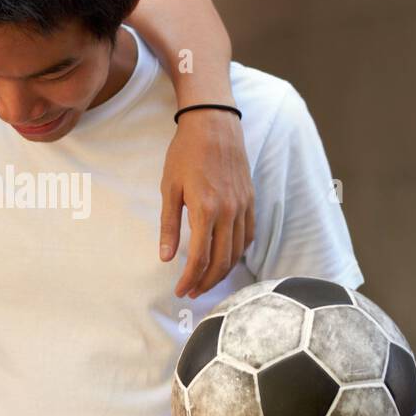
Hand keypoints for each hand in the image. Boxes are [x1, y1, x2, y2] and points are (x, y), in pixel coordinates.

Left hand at [160, 108, 255, 297]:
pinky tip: (226, 258)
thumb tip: (165, 258)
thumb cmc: (185, 153)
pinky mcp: (251, 201)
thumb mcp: (169, 188)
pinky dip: (238, 253)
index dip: (189, 279)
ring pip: (237, 252)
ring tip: (206, 281)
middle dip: (206, 282)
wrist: (214, 124)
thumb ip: (169, 225)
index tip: (180, 291)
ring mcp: (243, 207)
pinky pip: (248, 236)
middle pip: (221, 262)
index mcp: (205, 210)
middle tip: (192, 292)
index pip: (199, 259)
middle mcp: (228, 213)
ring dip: (222, 272)